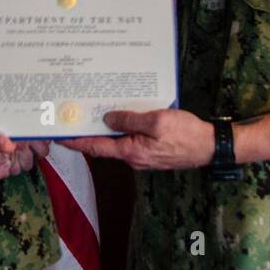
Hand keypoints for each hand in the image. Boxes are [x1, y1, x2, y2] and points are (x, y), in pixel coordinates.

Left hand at [61, 109, 215, 170]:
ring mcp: (142, 155)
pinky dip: (121, 128)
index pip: (95, 147)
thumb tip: (107, 118)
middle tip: (71, 117)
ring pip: (117, 141)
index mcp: (131, 151)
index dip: (76, 141)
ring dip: (104, 129)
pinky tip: (120, 115)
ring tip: (91, 112)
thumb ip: (130, 120)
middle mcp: (133, 157)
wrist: (210, 147)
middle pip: (103, 144)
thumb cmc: (186, 134)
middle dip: (87, 132)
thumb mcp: (156, 122)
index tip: (59, 134)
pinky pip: (130, 139)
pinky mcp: (151, 150)